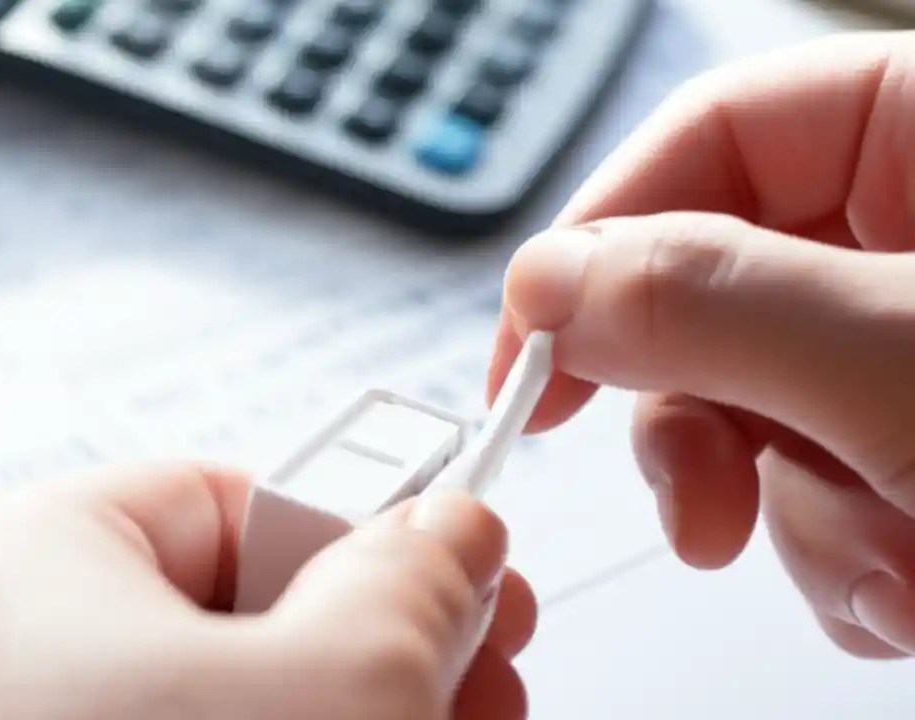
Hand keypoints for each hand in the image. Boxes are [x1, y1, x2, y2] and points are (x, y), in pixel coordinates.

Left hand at [0, 463, 536, 719]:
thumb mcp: (344, 685)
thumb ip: (410, 579)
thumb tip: (449, 527)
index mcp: (22, 559)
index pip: (229, 501)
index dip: (363, 536)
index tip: (456, 579)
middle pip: (229, 614)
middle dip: (377, 651)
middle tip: (477, 683)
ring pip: (206, 711)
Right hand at [490, 31, 914, 658]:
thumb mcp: (908, 367)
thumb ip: (715, 304)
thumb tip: (548, 281)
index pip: (720, 131)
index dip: (608, 230)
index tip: (535, 345)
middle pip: (717, 294)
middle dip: (707, 426)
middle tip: (704, 505)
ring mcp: (914, 357)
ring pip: (758, 413)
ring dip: (796, 518)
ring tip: (900, 570)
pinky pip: (817, 489)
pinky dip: (847, 560)